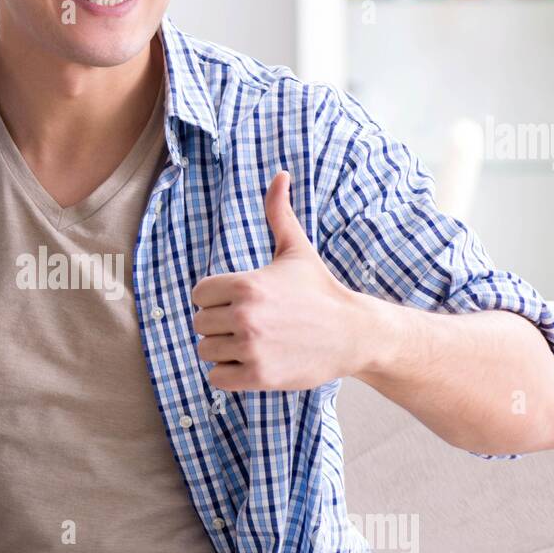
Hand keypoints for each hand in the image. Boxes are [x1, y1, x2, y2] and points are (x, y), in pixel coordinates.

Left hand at [191, 169, 362, 391]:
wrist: (354, 333)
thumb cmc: (320, 290)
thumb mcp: (297, 250)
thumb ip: (279, 212)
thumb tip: (280, 174)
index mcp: (246, 283)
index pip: (199, 295)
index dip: (216, 299)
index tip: (240, 302)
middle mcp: (245, 315)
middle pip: (200, 323)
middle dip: (220, 325)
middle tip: (252, 325)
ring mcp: (251, 347)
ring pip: (206, 351)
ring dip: (224, 350)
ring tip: (254, 343)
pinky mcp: (258, 376)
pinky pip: (216, 378)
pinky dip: (229, 374)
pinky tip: (252, 362)